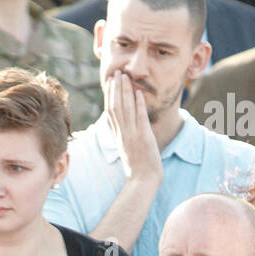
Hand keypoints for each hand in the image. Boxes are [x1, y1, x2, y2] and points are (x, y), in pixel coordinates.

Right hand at [105, 71, 163, 185]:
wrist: (143, 183)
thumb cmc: (138, 171)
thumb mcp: (129, 152)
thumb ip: (126, 139)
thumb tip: (124, 131)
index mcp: (119, 137)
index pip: (111, 113)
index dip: (110, 96)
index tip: (111, 83)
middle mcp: (123, 134)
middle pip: (116, 107)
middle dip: (116, 89)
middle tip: (117, 72)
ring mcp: (132, 136)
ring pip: (125, 109)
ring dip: (125, 91)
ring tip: (125, 76)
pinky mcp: (143, 138)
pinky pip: (140, 118)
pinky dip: (139, 104)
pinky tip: (139, 92)